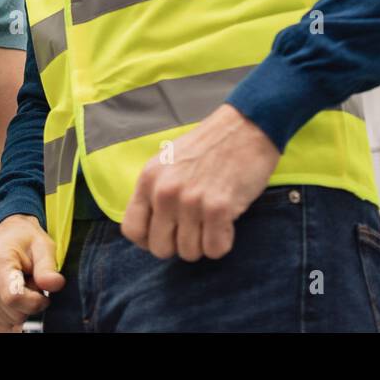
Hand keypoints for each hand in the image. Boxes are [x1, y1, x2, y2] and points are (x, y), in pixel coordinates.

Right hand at [0, 214, 64, 327]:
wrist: (9, 235)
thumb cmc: (26, 239)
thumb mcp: (44, 246)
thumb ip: (48, 267)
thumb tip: (55, 284)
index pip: (13, 297)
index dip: (35, 302)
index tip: (44, 294)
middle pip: (14, 311)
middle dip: (31, 301)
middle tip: (32, 281)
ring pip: (10, 318)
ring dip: (22, 305)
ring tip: (22, 283)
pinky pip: (3, 319)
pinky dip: (13, 310)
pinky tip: (13, 291)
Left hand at [121, 104, 279, 261]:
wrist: (247, 126)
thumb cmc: (210, 146)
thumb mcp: (169, 162)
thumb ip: (155, 191)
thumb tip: (151, 228)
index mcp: (148, 179)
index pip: (132, 230)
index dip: (148, 240)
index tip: (167, 234)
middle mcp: (164, 192)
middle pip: (160, 248)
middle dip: (179, 244)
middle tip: (196, 226)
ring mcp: (190, 201)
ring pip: (189, 253)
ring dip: (204, 243)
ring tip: (213, 219)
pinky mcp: (217, 208)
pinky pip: (215, 249)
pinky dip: (223, 242)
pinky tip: (227, 221)